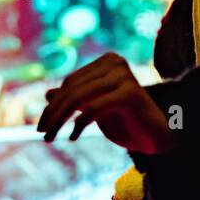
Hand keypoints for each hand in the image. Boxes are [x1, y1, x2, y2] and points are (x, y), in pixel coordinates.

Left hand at [37, 52, 176, 153]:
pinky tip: (73, 137)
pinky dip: (79, 124)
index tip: (42, 124)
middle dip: (53, 113)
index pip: (71, 82)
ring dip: (60, 120)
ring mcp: (124, 76)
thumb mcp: (95, 110)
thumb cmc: (127, 122)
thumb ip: (75, 99)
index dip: (54, 104)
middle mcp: (116, 62)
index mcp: (107, 61)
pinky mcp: (130, 93)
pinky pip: (94, 108)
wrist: (157, 138)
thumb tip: (47, 93)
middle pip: (72, 88)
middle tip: (42, 133)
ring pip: (79, 97)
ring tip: (50, 137)